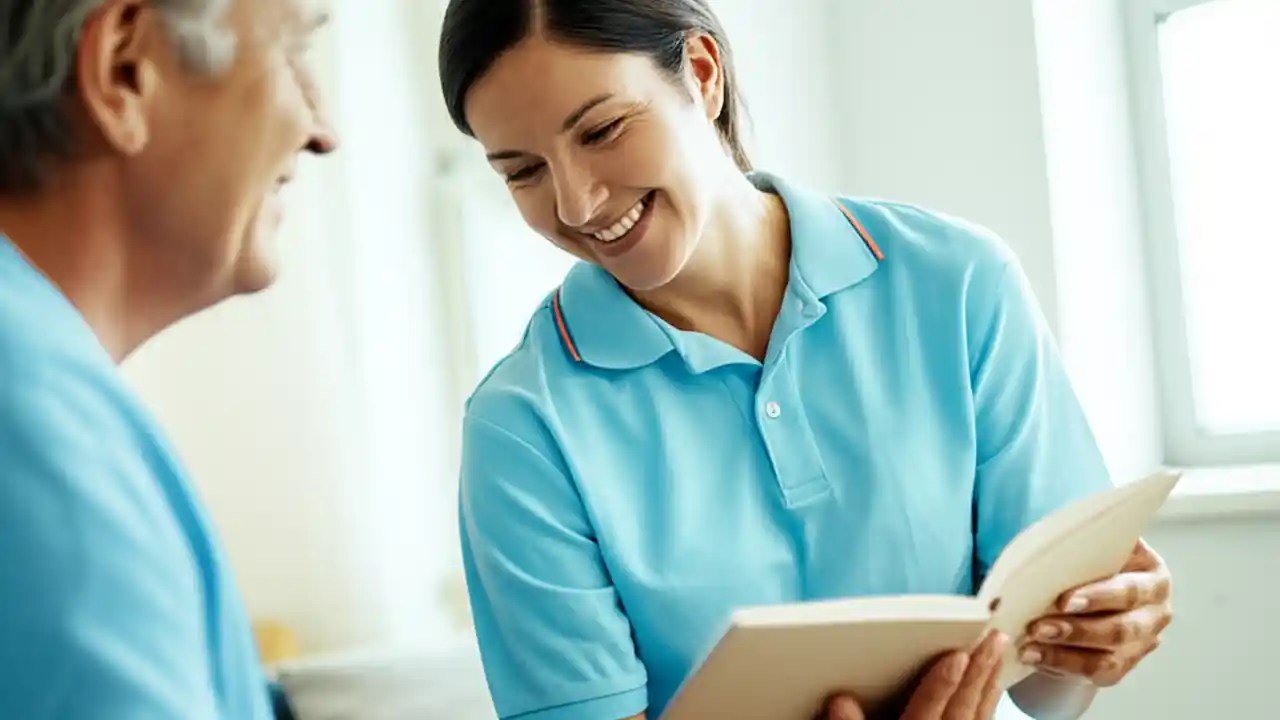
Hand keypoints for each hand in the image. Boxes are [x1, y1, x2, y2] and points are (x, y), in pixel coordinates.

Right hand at [825, 630, 1008, 719]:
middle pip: (963, 711)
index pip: (928, 713)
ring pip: (979, 719)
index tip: (956, 656)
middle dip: (979, 673)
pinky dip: (988, 710)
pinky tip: (991, 696)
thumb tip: (839, 702)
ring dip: (989, 686)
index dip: (941, 685)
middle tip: (993, 639)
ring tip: (997, 656)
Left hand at [1019, 538, 1171, 685]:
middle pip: (1121, 628)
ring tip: (1031, 643)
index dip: (1098, 597)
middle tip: (1038, 627)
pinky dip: (1061, 664)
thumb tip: (1044, 548)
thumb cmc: (1089, 559)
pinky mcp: (1124, 664)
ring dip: (1065, 651)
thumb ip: (1080, 546)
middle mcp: (1155, 610)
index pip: (1128, 589)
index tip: (1063, 601)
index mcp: (1151, 574)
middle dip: (1077, 630)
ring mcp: (1142, 642)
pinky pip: (1096, 672)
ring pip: (1109, 656)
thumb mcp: (1092, 546)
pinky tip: (1034, 656)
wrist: (1088, 586)